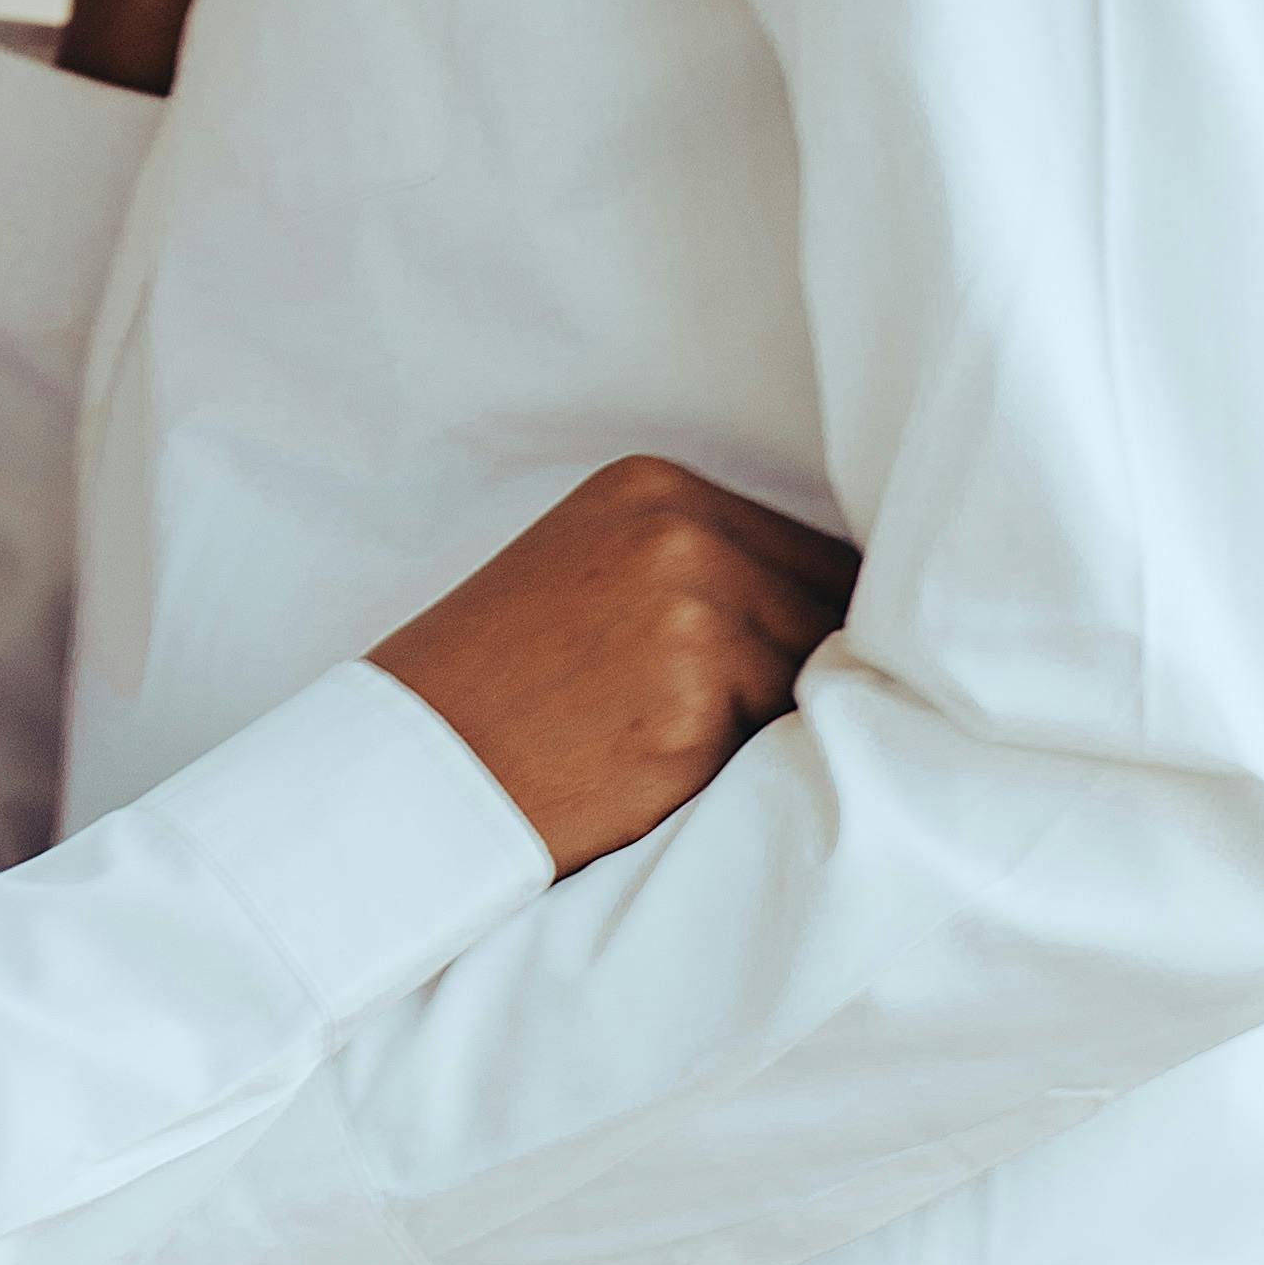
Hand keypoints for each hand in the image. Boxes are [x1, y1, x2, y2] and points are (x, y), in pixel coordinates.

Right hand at [367, 460, 859, 877]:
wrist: (412, 773)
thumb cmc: (501, 691)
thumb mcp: (593, 579)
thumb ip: (699, 568)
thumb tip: (850, 617)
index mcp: (653, 486)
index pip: (814, 550)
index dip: (821, 624)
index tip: (795, 677)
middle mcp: (678, 529)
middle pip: (830, 608)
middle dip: (810, 673)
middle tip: (740, 730)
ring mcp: (690, 606)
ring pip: (815, 676)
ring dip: (779, 725)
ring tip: (683, 753)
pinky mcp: (694, 695)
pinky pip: (784, 739)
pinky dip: (748, 768)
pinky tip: (673, 778)